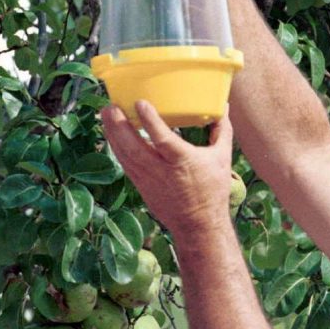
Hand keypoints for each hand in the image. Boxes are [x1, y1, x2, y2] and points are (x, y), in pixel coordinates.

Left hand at [101, 100, 232, 239]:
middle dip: (120, 126)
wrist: (199, 225)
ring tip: (105, 113)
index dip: (151, 121)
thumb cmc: (212, 190)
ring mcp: (149, 180)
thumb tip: (223, 107)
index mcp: (184, 161)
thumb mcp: (222, 158)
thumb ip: (221, 130)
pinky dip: (116, 148)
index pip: (164, 139)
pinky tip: (111, 134)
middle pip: (135, 147)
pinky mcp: (141, 187)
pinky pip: (125, 164)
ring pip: (125, 155)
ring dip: (113, 134)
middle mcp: (162, 171)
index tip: (140, 103)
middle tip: (111, 106)